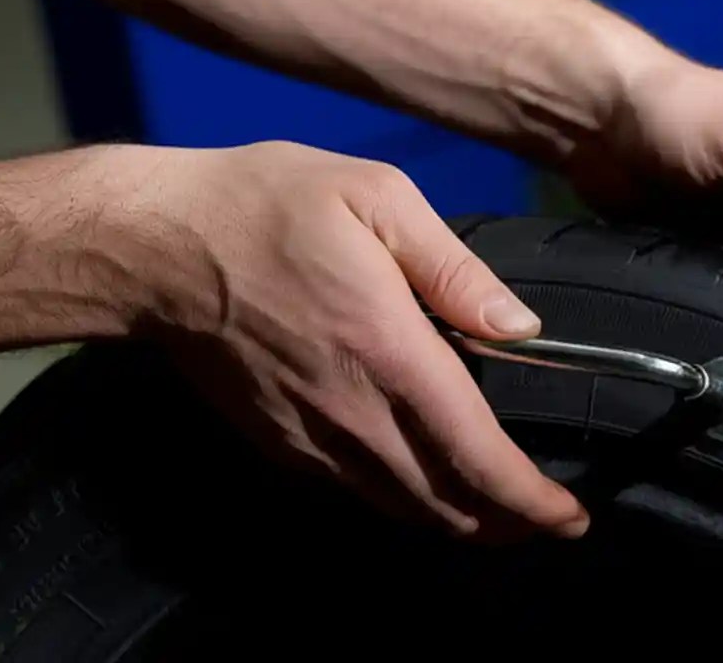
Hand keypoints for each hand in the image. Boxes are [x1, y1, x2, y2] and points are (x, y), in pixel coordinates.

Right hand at [126, 141, 587, 539]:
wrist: (152, 248)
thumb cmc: (264, 207)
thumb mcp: (375, 198)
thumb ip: (455, 270)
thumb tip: (519, 327)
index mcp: (390, 351)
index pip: (477, 456)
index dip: (531, 501)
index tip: (571, 517)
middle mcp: (354, 411)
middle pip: (448, 504)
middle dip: (509, 524)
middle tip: (550, 519)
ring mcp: (312, 437)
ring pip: (403, 511)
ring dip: (462, 523)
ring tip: (504, 513)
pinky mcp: (280, 443)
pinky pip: (357, 494)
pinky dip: (407, 504)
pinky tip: (427, 486)